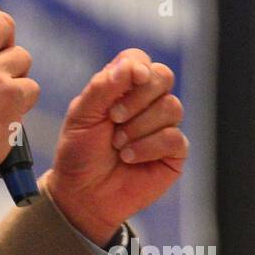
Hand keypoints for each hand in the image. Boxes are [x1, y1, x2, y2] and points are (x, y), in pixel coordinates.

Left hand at [44, 48, 186, 246]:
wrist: (82, 194)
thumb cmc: (79, 151)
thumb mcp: (82, 115)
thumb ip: (104, 86)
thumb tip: (134, 66)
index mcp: (122, 88)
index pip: (139, 60)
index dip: (137, 66)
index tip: (131, 77)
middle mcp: (146, 102)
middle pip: (163, 77)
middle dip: (137, 98)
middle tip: (113, 118)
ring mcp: (162, 125)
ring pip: (172, 107)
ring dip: (139, 126)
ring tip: (118, 145)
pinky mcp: (174, 152)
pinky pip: (174, 138)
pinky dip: (148, 147)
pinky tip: (129, 158)